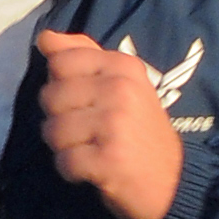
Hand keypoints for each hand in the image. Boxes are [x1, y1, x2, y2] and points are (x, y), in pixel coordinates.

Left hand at [36, 31, 184, 218]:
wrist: (173, 180)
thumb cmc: (140, 130)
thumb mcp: (121, 83)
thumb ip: (82, 56)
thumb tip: (45, 37)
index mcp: (122, 66)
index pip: (61, 62)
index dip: (60, 85)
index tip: (83, 101)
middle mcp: (119, 89)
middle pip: (51, 96)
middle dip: (59, 118)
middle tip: (87, 131)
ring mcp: (114, 124)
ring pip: (53, 130)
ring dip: (64, 147)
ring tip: (89, 150)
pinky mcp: (108, 159)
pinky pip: (64, 161)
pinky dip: (71, 170)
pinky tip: (90, 169)